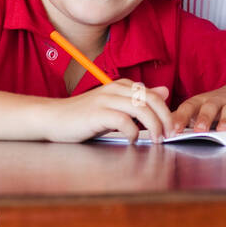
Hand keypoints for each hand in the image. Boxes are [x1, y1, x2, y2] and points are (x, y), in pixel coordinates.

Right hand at [41, 81, 174, 143]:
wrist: (53, 118)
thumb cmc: (83, 115)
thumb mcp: (114, 105)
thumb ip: (138, 99)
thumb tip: (164, 91)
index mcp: (120, 85)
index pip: (153, 94)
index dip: (167, 111)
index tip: (172, 128)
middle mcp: (115, 89)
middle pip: (151, 100)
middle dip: (165, 119)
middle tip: (169, 136)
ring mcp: (106, 100)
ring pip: (141, 109)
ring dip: (153, 126)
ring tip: (155, 140)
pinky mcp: (97, 113)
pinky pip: (124, 121)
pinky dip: (133, 132)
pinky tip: (132, 140)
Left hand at [172, 82, 225, 132]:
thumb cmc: (214, 106)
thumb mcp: (197, 109)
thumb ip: (180, 118)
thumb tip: (157, 129)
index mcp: (200, 102)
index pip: (188, 107)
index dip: (181, 118)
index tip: (173, 129)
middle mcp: (216, 101)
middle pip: (209, 107)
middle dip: (204, 118)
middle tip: (199, 130)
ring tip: (223, 130)